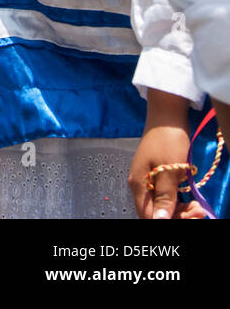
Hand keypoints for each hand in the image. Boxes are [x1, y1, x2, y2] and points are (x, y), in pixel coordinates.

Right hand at [129, 90, 207, 218]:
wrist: (167, 118)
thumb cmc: (168, 142)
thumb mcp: (170, 170)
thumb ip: (164, 197)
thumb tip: (158, 221)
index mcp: (140, 185)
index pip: (149, 215)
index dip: (168, 220)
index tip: (190, 215)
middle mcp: (141, 186)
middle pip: (156, 212)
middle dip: (178, 215)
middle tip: (199, 210)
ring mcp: (149, 181)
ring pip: (163, 205)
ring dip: (181, 209)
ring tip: (199, 206)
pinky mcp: (157, 176)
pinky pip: (166, 196)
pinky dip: (180, 200)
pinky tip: (192, 199)